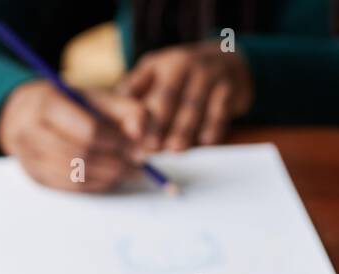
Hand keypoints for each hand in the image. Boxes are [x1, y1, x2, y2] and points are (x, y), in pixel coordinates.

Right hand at [0, 79, 151, 191]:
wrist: (24, 113)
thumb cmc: (68, 104)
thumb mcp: (98, 97)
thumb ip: (129, 112)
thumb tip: (147, 141)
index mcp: (46, 104)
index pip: (88, 131)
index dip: (118, 142)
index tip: (139, 146)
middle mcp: (30, 132)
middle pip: (81, 156)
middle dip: (115, 163)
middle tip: (138, 164)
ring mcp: (29, 158)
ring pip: (75, 176)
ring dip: (107, 176)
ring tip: (128, 170)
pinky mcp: (34, 177)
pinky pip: (69, 187)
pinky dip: (95, 185)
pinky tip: (110, 177)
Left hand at [119, 40, 252, 150]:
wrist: (229, 59)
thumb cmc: (179, 75)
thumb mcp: (153, 73)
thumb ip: (132, 93)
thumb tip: (108, 120)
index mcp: (160, 65)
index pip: (143, 90)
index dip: (137, 114)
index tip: (132, 134)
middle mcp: (184, 66)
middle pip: (168, 98)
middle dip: (158, 125)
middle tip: (150, 148)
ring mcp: (209, 75)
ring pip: (194, 106)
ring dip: (184, 129)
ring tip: (175, 149)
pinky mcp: (229, 88)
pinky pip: (221, 110)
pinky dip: (213, 126)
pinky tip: (205, 142)